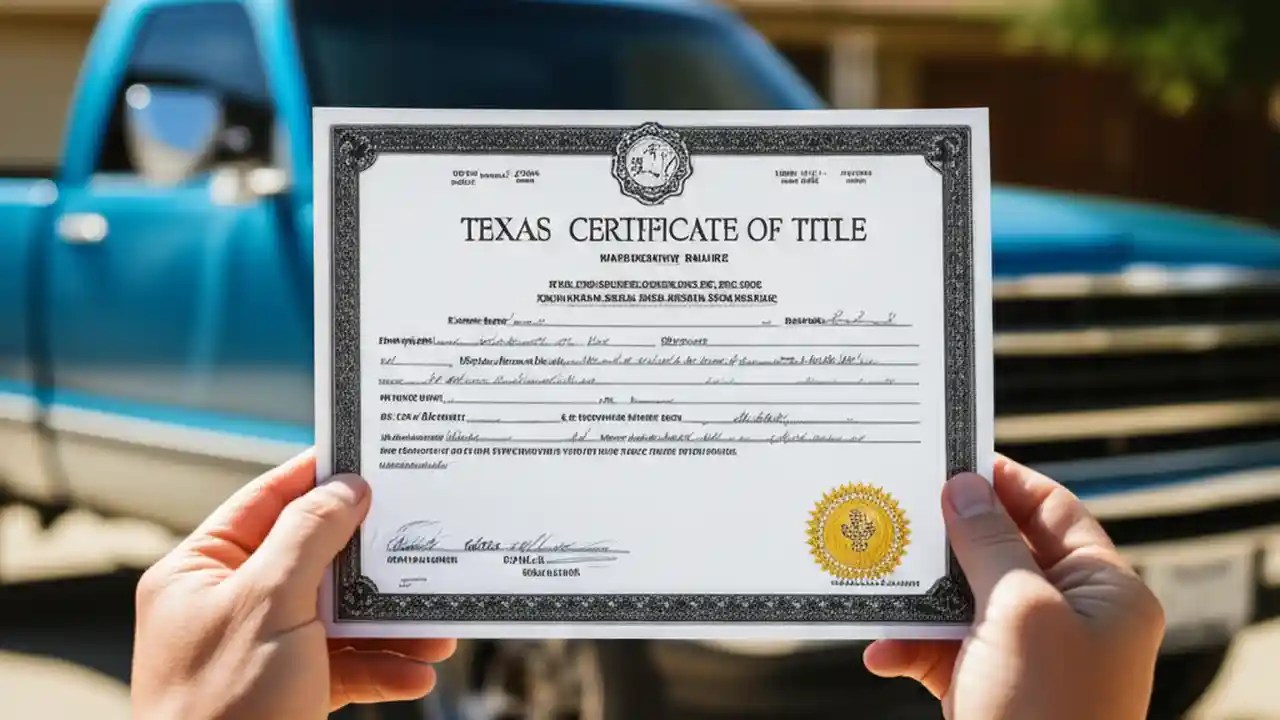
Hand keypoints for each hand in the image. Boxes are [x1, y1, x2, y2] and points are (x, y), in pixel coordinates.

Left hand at [132, 451, 455, 718]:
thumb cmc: (222, 707)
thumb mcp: (269, 604)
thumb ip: (310, 536)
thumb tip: (346, 487)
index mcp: (199, 573)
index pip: (265, 502)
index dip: (317, 476)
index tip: (367, 456)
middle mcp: (228, 605)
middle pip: (314, 560)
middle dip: (372, 563)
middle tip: (418, 539)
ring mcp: (260, 650)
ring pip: (338, 617)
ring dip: (389, 624)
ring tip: (436, 627)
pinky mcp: (289, 690)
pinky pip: (343, 665)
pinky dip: (382, 667)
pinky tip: (416, 673)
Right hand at [863, 456, 1164, 719]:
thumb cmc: (1046, 713)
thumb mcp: (1019, 611)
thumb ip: (989, 542)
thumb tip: (963, 485)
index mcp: (1105, 594)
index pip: (1055, 512)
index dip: (1004, 483)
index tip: (950, 460)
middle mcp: (1071, 620)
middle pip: (1001, 553)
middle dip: (947, 540)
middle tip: (900, 511)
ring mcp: (1028, 657)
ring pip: (964, 601)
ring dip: (917, 598)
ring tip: (877, 582)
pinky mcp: (990, 690)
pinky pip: (944, 650)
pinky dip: (911, 647)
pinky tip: (881, 653)